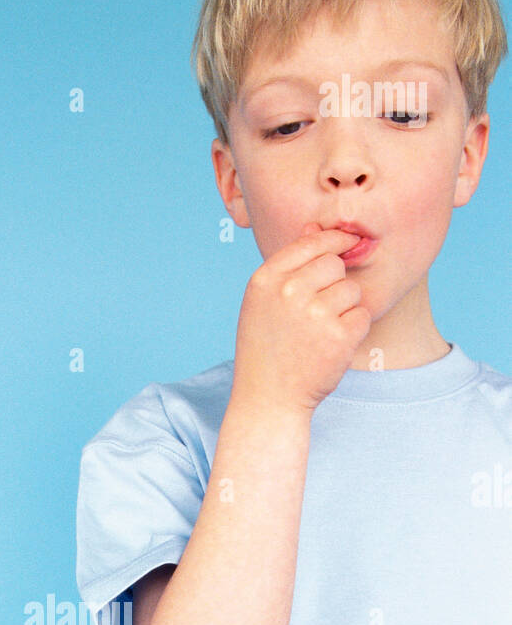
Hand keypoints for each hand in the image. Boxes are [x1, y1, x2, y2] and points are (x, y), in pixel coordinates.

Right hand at [229, 221, 372, 416]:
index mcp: (265, 280)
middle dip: (335, 283)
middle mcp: (288, 292)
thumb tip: (315, 224)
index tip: (346, 244)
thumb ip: (289, 265)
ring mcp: (314, 314)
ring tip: (321, 334)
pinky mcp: (338, 337)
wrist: (267, 401)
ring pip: (351, 290)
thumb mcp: (263, 303)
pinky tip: (332, 347)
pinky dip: (354, 331)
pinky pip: (362, 316)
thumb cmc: (266, 350)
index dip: (334, 241)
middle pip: (335, 264)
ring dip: (345, 309)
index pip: (311, 242)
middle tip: (318, 313)